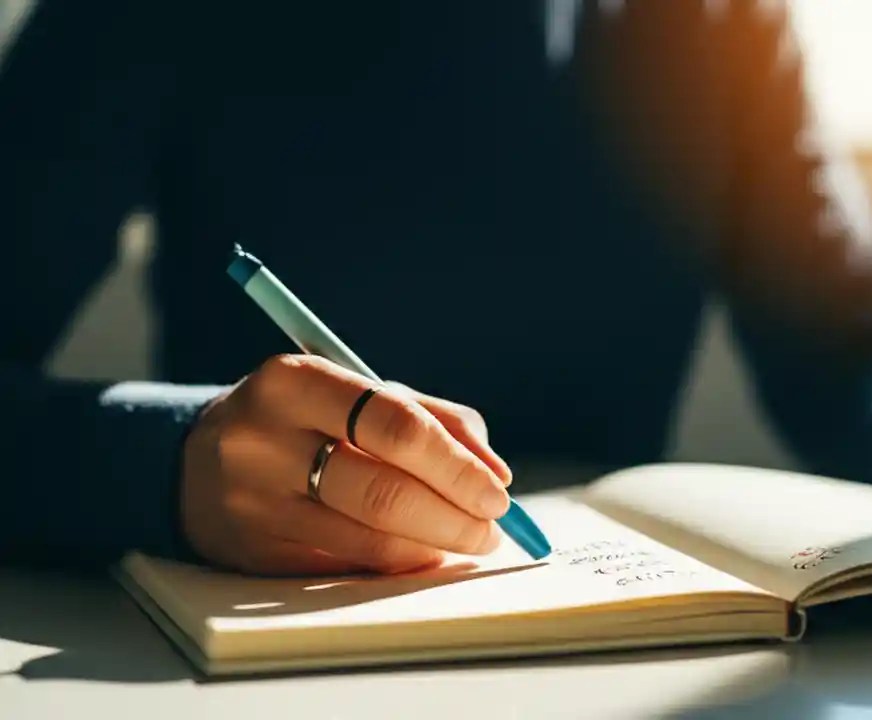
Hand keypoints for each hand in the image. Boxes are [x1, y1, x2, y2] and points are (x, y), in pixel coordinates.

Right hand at [181, 354, 512, 574]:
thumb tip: (494, 469)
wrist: (191, 461)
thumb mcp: (356, 393)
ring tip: (467, 539)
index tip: (497, 489)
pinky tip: (420, 553)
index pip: (394, 425)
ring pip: (368, 540)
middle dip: (454, 515)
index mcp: (294, 382)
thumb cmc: (303, 420)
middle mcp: (265, 442)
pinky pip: (345, 567)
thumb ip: (432, 418)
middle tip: (493, 526)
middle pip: (384, 491)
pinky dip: (397, 563)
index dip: (456, 464)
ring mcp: (254, 503)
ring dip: (434, 546)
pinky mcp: (254, 554)